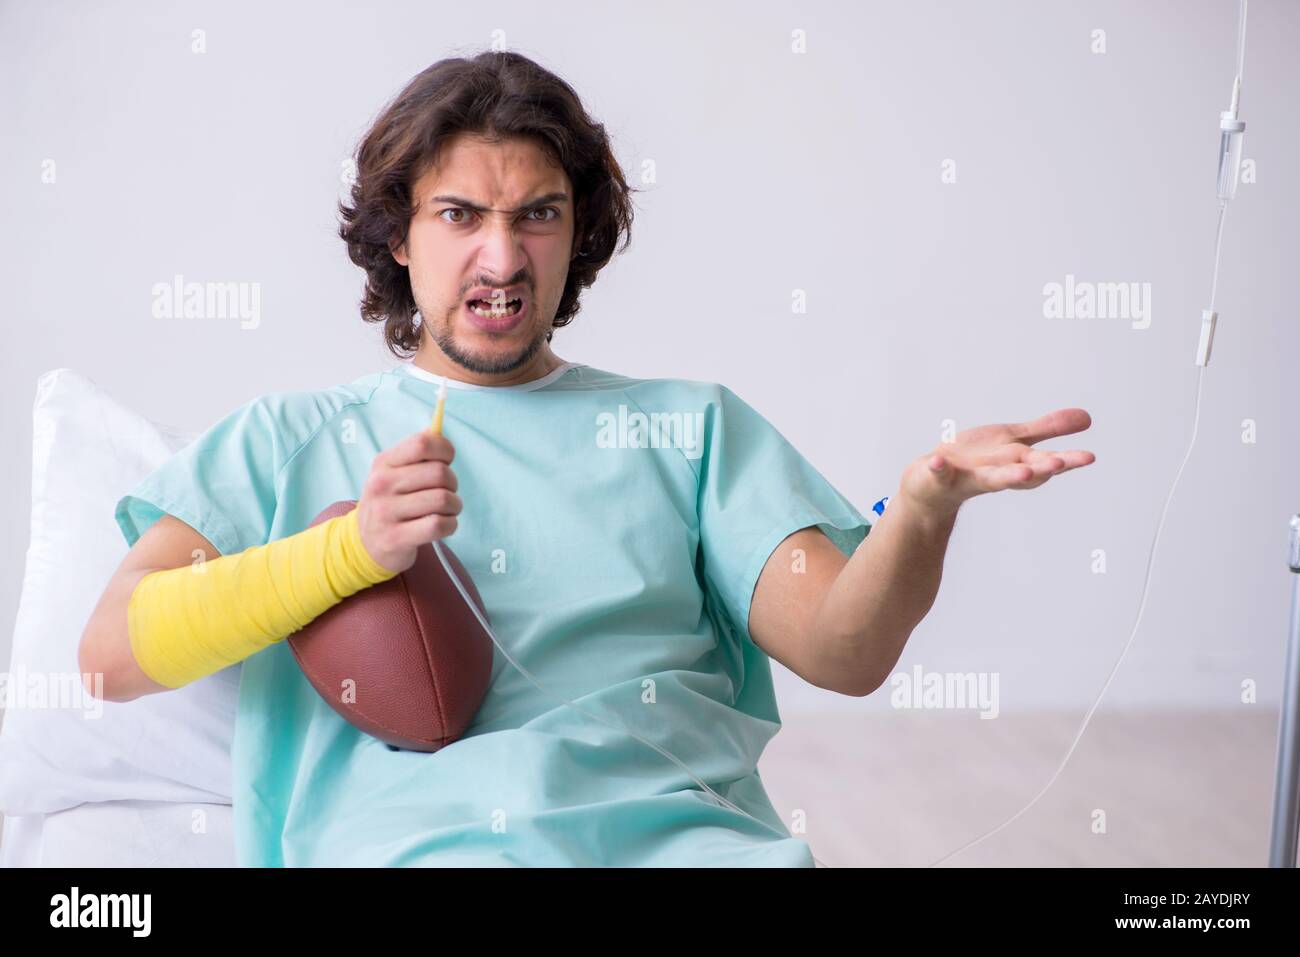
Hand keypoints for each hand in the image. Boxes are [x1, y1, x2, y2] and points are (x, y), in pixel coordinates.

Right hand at [356, 428, 461, 573]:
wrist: (365, 544)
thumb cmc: (390, 502)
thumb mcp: (393, 473)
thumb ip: (416, 452)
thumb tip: (437, 429)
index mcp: (383, 463)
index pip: (422, 443)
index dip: (445, 449)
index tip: (447, 461)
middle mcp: (381, 485)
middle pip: (439, 473)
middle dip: (453, 483)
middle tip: (447, 492)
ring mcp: (386, 512)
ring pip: (443, 500)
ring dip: (455, 506)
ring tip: (447, 510)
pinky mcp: (395, 538)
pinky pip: (438, 525)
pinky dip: (450, 525)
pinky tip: (443, 525)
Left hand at [899, 407, 1095, 518]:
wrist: (933, 486)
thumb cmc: (977, 462)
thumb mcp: (1014, 442)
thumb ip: (1048, 430)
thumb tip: (1088, 417)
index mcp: (1016, 464)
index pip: (1045, 463)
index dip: (1066, 461)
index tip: (1088, 457)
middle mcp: (997, 474)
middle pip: (1023, 472)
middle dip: (1041, 469)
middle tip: (1060, 464)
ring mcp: (968, 477)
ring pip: (990, 479)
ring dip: (1006, 476)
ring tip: (1024, 474)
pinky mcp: (939, 476)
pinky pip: (939, 472)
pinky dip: (938, 468)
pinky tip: (937, 461)